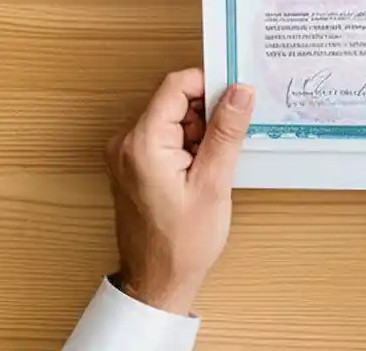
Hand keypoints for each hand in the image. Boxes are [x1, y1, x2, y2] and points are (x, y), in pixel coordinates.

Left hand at [104, 69, 254, 313]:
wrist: (157, 280)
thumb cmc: (181, 243)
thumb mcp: (213, 183)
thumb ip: (226, 131)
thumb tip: (239, 91)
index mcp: (143, 143)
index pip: (176, 86)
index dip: (209, 85)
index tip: (235, 97)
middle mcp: (126, 143)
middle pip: (174, 101)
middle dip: (207, 115)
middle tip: (227, 144)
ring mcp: (127, 153)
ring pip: (173, 119)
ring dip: (200, 133)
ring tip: (212, 166)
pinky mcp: (133, 163)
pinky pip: (165, 137)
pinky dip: (189, 145)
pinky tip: (201, 171)